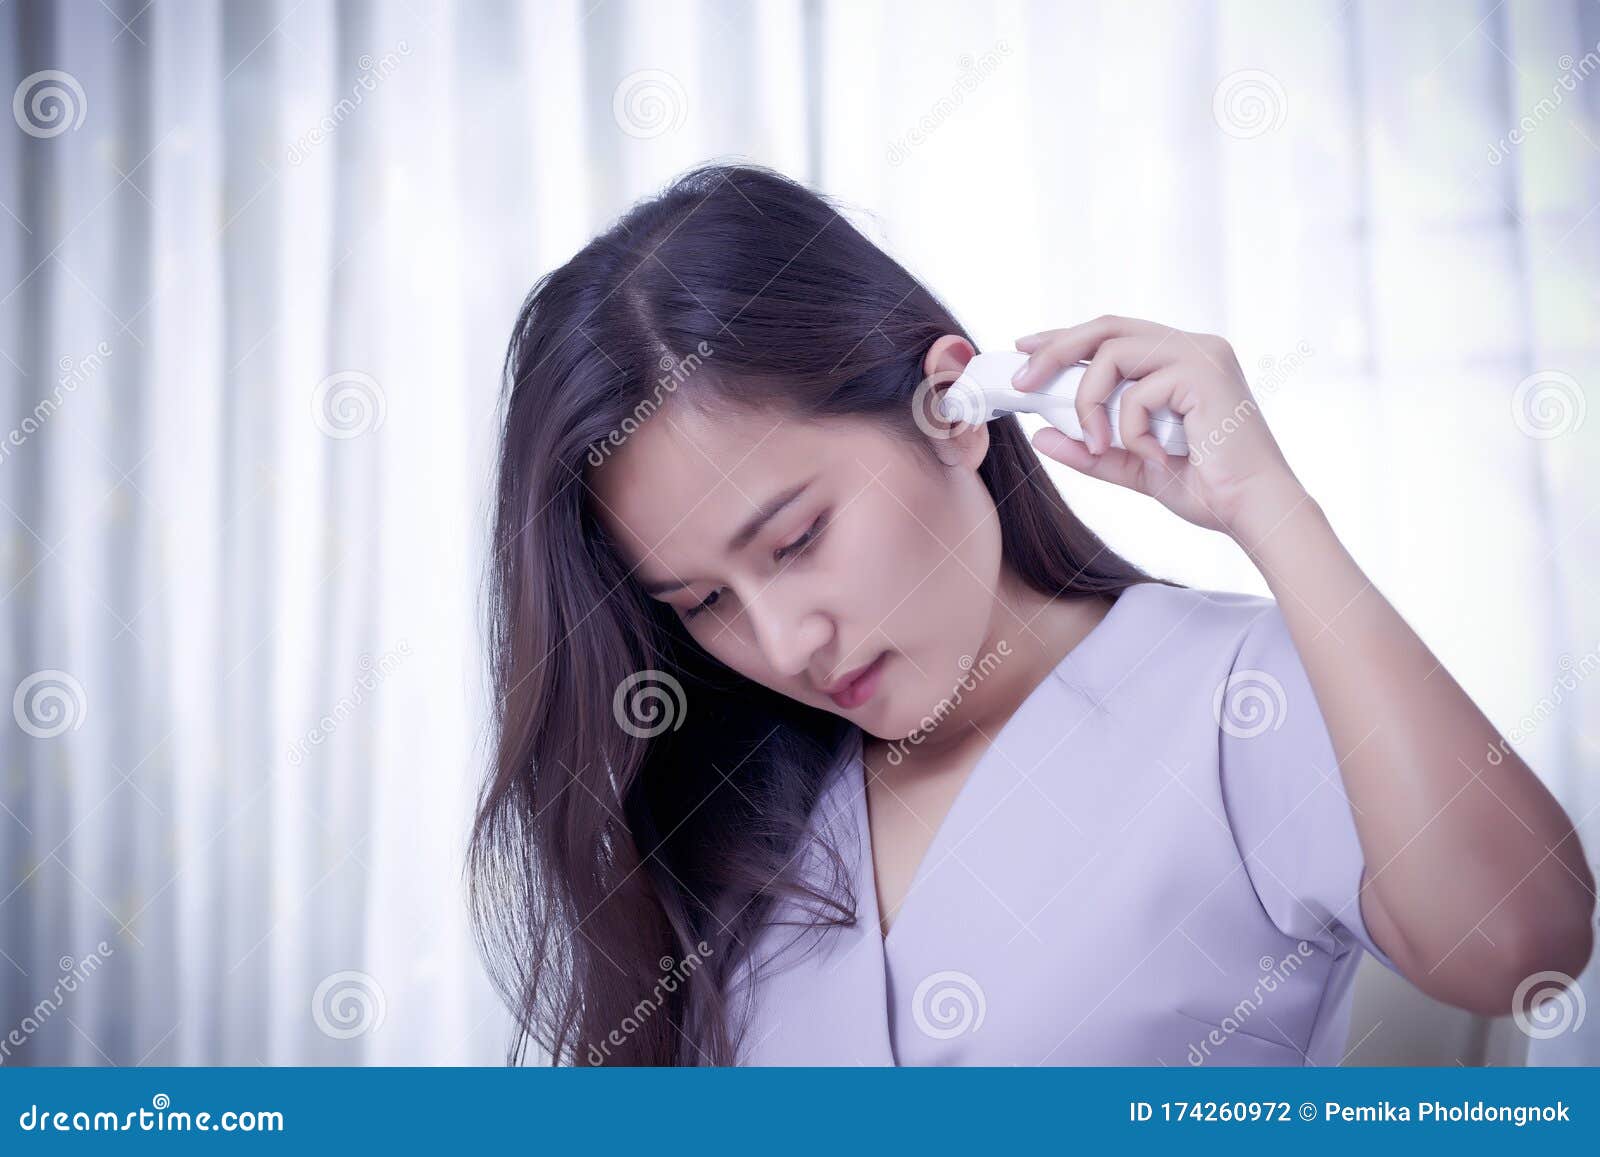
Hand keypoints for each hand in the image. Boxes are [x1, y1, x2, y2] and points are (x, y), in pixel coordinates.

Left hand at [1011, 315, 1310, 545]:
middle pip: (1106, 326)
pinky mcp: (1204, 374)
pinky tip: (1156, 456)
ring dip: (1089, 401)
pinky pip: (1137, 394)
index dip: (1064, 337)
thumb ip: (1090, 451)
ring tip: (1096, 444)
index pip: (1111, 332)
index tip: (1024, 349)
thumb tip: (1039, 435)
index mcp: (1179, 360)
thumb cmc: (1207, 488)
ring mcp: (1200, 355)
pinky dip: (1130, 431)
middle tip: (1022, 383)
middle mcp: (1191, 346)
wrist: (1252, 511)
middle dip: (1056, 351)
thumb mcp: (1134, 466)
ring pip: (1113, 353)